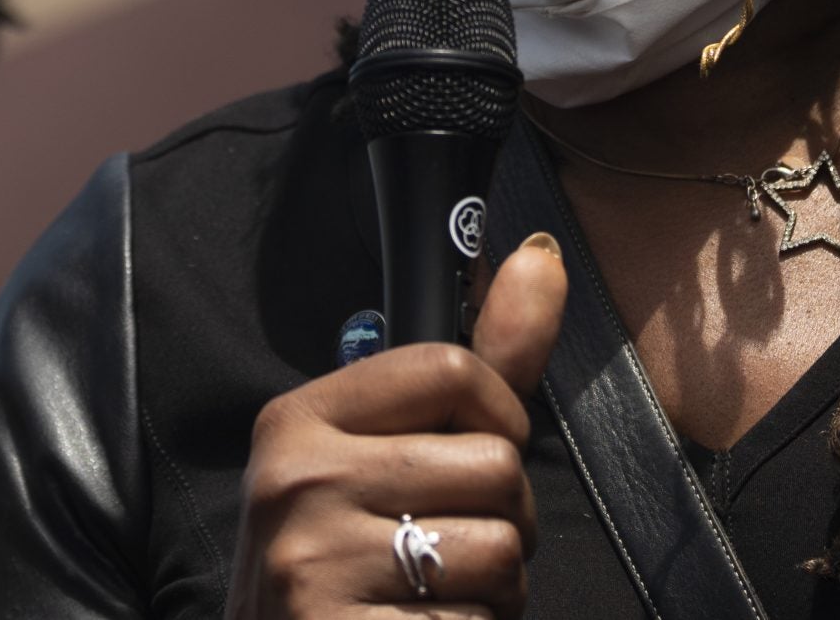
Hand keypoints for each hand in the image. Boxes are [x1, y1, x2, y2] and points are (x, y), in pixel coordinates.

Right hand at [226, 233, 567, 617]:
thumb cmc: (349, 560)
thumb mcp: (388, 452)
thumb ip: (481, 361)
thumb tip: (545, 254)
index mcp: (296, 421)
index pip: (451, 368)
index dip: (498, 417)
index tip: (475, 455)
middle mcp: (294, 483)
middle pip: (494, 465)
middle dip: (506, 518)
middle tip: (453, 549)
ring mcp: (313, 567)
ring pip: (501, 550)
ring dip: (497, 589)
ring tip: (440, 596)